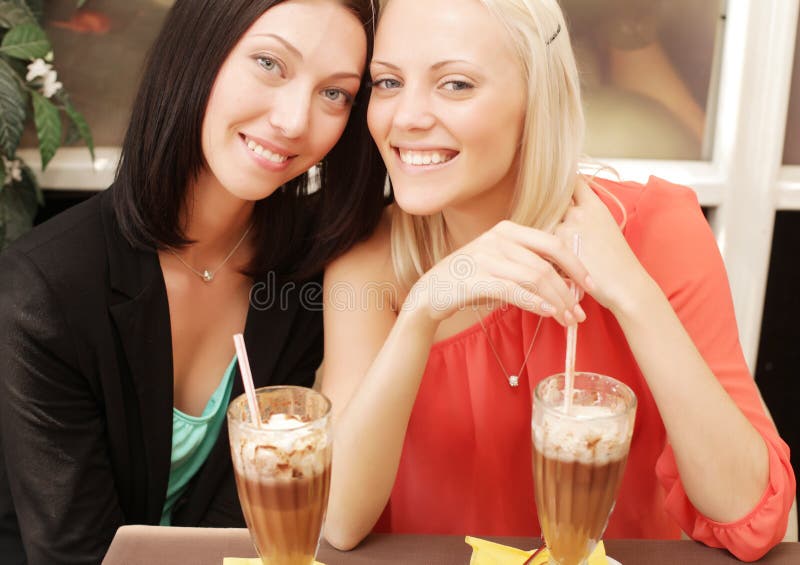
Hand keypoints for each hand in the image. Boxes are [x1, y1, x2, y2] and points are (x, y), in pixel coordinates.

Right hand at [405, 220, 592, 325]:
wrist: (431, 293)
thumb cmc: (470, 281)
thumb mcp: (500, 266)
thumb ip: (527, 266)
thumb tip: (566, 283)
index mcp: (507, 230)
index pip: (552, 243)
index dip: (576, 264)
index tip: (591, 285)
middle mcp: (497, 238)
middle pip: (546, 263)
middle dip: (569, 289)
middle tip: (580, 313)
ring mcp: (486, 256)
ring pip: (534, 278)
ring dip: (555, 301)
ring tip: (567, 319)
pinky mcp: (476, 278)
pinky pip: (514, 290)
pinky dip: (534, 303)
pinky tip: (548, 314)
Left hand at [555, 181, 653, 313]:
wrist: (626, 286)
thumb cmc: (618, 261)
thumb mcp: (606, 227)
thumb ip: (586, 214)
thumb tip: (565, 208)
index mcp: (594, 206)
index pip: (573, 181)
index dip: (563, 184)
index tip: (557, 191)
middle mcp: (579, 213)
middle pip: (551, 202)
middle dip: (547, 211)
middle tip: (545, 222)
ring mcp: (566, 229)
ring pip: (542, 224)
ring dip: (543, 233)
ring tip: (547, 247)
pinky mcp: (557, 250)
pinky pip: (541, 244)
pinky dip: (543, 251)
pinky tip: (550, 261)